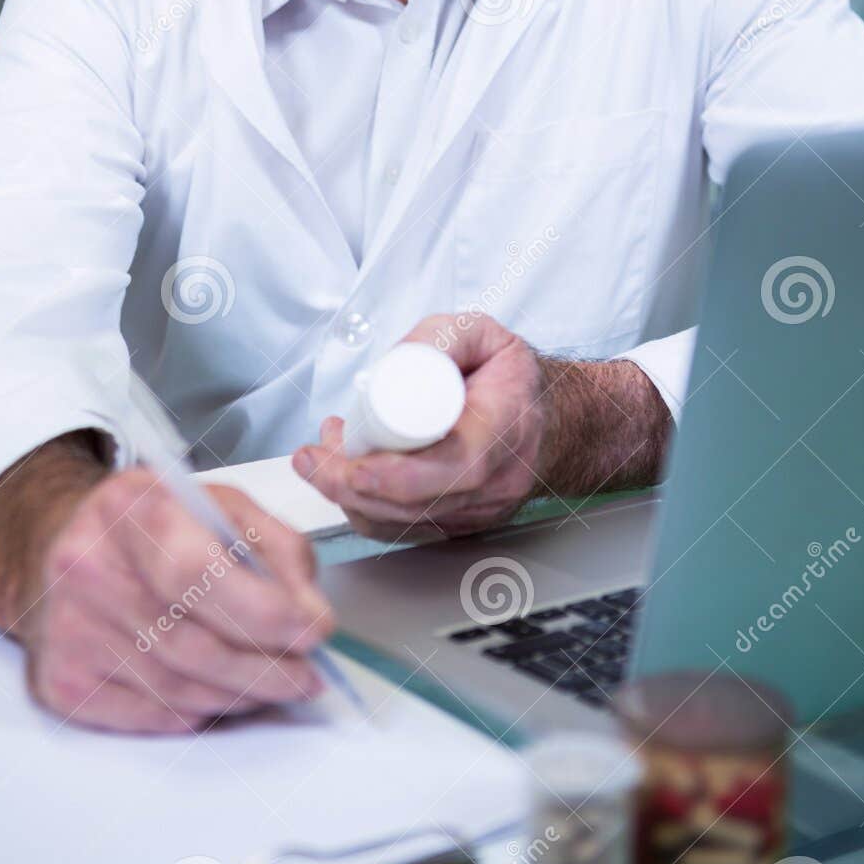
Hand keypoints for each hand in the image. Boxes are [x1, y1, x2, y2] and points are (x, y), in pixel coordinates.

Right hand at [0, 442, 333, 733]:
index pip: (195, 573)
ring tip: (273, 682)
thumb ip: (278, 550)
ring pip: (177, 689)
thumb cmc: (153, 526)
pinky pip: (151, 717)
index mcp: (131, 509)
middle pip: (190, 644)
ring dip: (239, 695)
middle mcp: (87, 568)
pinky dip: (199, 712)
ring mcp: (70, 630)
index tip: (313, 631)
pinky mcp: (62, 682)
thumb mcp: (221, 506)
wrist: (60, 548)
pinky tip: (221, 692)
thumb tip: (311, 617)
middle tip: (306, 675)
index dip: (262, 611)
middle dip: (265, 669)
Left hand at [293, 315, 548, 540]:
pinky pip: (402, 529)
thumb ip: (440, 339)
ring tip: (322, 455)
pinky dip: (364, 507)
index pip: (450, 469)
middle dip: (348, 485)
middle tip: (310, 456)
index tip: (351, 463)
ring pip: (399, 523)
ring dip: (348, 495)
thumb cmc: (513, 378)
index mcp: (502, 431)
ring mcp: (476, 513)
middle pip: (412, 505)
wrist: (552, 421)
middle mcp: (493, 485)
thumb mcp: (482, 334)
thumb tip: (394, 365)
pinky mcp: (458, 526)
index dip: (394, 474)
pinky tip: (345, 474)